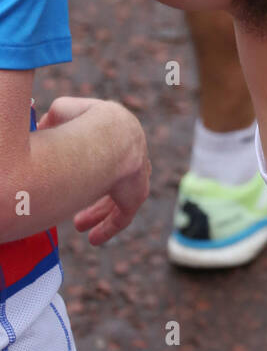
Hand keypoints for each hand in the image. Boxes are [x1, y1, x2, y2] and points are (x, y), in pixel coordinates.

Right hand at [39, 98, 150, 244]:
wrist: (112, 134)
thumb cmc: (85, 119)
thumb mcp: (64, 111)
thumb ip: (56, 120)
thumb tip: (46, 129)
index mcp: (116, 136)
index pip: (104, 155)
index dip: (87, 167)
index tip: (72, 176)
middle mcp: (130, 157)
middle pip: (111, 182)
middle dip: (92, 196)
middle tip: (75, 207)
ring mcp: (136, 177)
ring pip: (117, 201)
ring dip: (96, 213)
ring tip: (78, 224)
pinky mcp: (136, 195)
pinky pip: (123, 217)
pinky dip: (108, 227)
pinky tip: (94, 239)